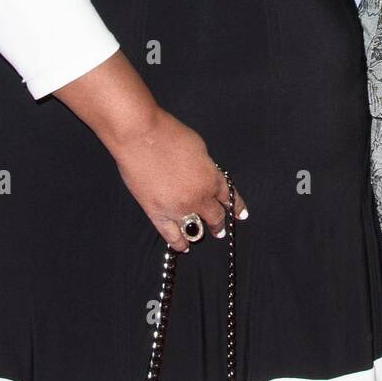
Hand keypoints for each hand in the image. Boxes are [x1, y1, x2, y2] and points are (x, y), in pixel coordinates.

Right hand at [113, 106, 246, 251]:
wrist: (141, 136)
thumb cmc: (169, 134)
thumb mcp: (199, 146)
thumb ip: (205, 166)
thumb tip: (203, 175)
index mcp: (212, 178)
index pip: (228, 196)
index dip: (235, 206)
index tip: (240, 214)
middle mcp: (199, 197)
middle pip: (214, 215)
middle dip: (219, 222)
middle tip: (220, 228)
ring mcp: (178, 208)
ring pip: (195, 229)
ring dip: (200, 232)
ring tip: (202, 235)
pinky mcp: (157, 213)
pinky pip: (171, 235)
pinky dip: (178, 242)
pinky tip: (183, 246)